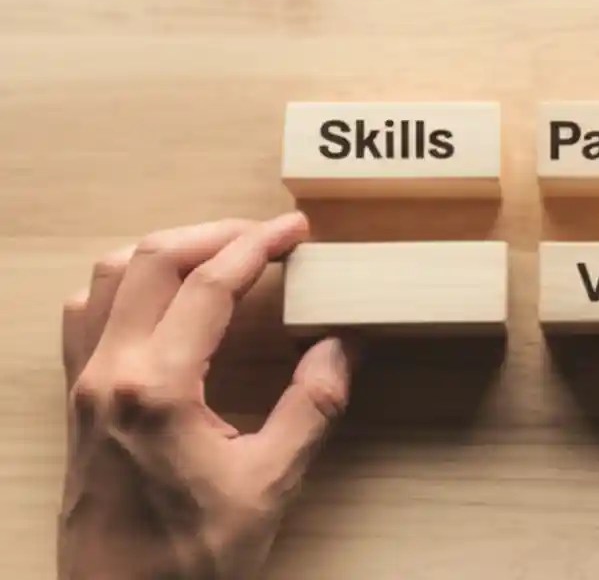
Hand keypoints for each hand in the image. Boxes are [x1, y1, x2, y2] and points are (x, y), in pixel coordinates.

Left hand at [59, 213, 356, 578]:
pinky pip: (87, 314)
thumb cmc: (190, 560)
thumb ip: (311, 408)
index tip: (295, 231)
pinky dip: (127, 284)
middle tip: (267, 236)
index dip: (258, 247)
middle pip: (153, 261)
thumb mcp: (268, 486)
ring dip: (168, 251)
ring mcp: (84, 385)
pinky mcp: (77, 402)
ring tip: (220, 254)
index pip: (208, 286)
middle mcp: (108, 374)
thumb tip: (342, 347)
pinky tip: (162, 299)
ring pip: (110, 277)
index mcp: (156, 389)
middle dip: (216, 234)